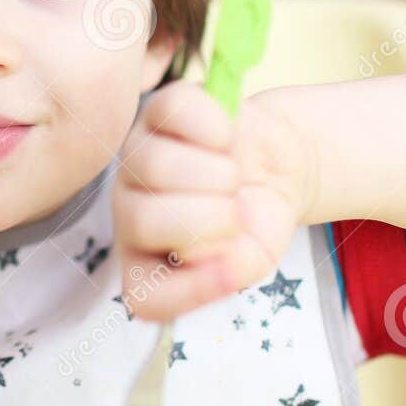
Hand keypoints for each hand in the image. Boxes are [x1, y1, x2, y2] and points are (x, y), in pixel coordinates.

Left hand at [113, 80, 312, 322]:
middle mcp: (129, 211)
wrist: (276, 168)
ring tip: (233, 177)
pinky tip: (227, 139)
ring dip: (216, 174)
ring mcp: (138, 157)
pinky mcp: (158, 110)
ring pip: (156, 164)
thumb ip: (228, 272)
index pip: (145, 295)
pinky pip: (174, 112)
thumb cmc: (256, 220)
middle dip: (207, 218)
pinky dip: (215, 128)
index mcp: (144, 263)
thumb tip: (215, 265)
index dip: (194, 288)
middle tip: (235, 212)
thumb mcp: (253, 258)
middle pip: (144, 220)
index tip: (233, 271)